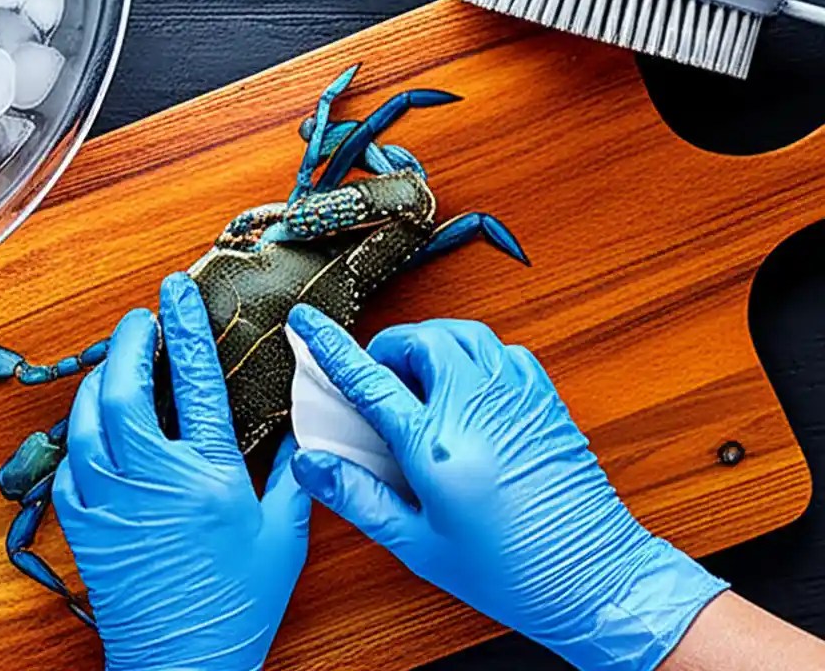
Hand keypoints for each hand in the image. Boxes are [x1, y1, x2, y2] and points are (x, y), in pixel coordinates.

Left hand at [52, 273, 310, 670]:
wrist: (184, 663)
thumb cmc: (239, 602)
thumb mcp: (283, 535)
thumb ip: (290, 474)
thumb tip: (296, 425)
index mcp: (207, 474)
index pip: (195, 381)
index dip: (186, 327)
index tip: (178, 291)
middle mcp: (151, 478)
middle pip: (126, 388)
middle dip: (131, 340)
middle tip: (141, 317)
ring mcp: (109, 501)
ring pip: (87, 420)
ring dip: (100, 382)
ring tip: (119, 362)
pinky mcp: (82, 527)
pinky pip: (69, 467)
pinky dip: (78, 438)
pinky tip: (93, 428)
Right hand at [286, 306, 728, 670]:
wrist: (593, 578)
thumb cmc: (507, 569)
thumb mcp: (416, 542)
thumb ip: (358, 497)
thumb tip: (310, 465)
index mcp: (436, 445)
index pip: (369, 378)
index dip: (330, 346)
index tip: (306, 322)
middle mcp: (477, 407)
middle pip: (421, 339)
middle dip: (391, 347)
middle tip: (378, 378)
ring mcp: (517, 397)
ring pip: (464, 334)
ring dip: (432, 344)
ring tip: (420, 380)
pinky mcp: (545, 401)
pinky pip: (503, 351)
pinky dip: (475, 355)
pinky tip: (467, 389)